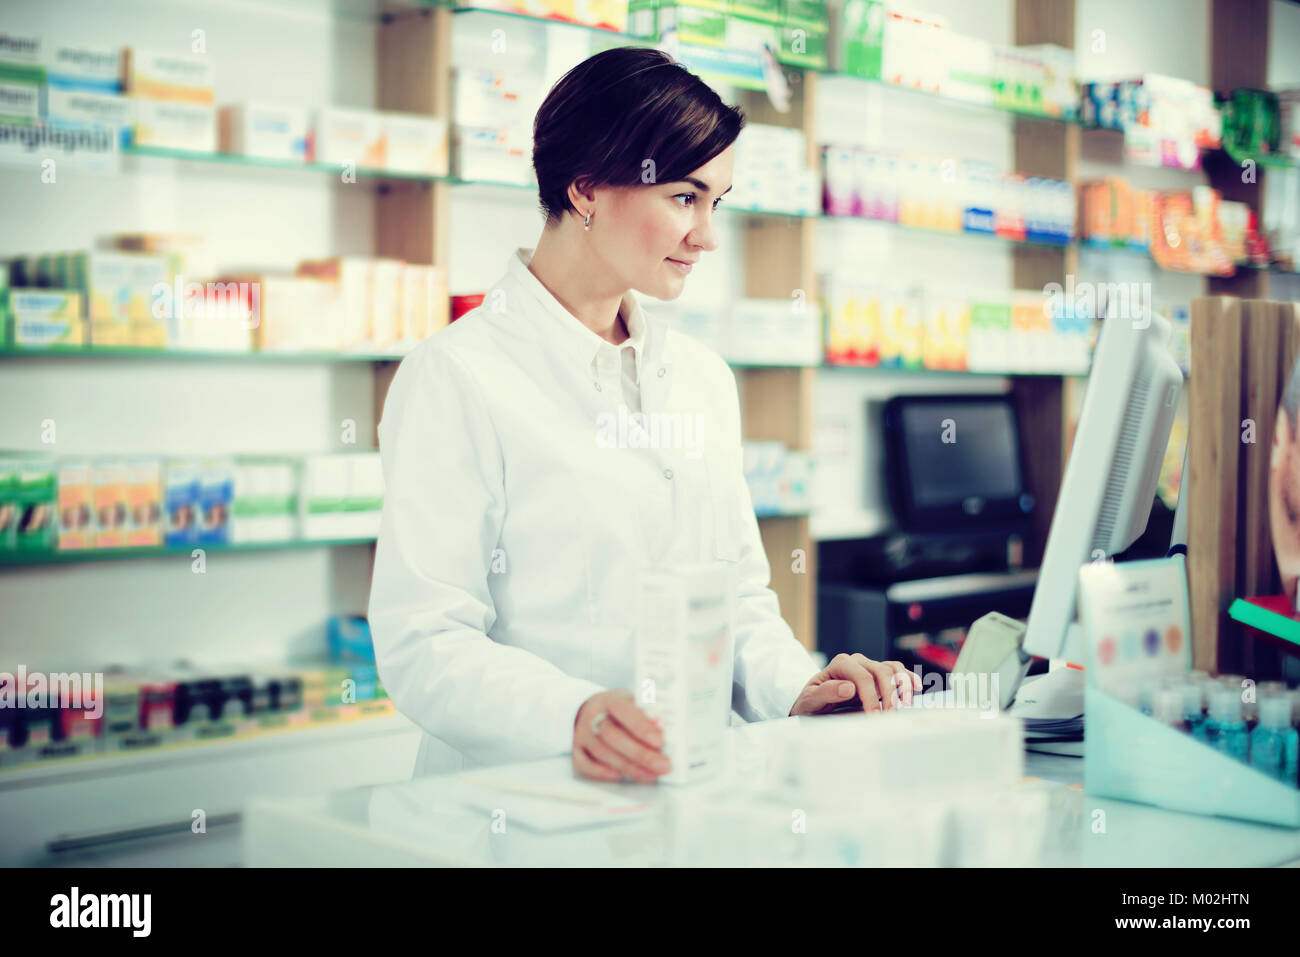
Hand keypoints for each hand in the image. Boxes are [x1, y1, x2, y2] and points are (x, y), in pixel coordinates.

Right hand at [572, 690, 671, 782]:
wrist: (591, 709)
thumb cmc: (619, 709)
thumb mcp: (634, 702)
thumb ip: (647, 714)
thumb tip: (662, 728)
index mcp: (610, 700)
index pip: (625, 711)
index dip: (642, 727)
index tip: (661, 742)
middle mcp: (593, 717)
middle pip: (614, 737)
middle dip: (640, 754)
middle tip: (663, 766)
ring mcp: (582, 734)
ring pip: (603, 753)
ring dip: (629, 767)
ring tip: (651, 775)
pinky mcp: (576, 750)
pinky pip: (584, 764)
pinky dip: (601, 772)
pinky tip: (618, 776)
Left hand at [788, 653, 921, 715]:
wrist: (813, 704)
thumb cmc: (811, 703)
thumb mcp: (810, 700)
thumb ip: (826, 692)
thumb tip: (848, 687)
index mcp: (840, 664)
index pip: (862, 677)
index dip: (870, 697)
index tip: (874, 715)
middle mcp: (857, 661)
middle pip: (881, 672)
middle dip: (888, 694)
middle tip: (889, 715)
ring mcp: (869, 667)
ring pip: (892, 669)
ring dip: (903, 685)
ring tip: (906, 704)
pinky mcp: (877, 676)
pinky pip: (897, 671)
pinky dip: (908, 677)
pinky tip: (917, 687)